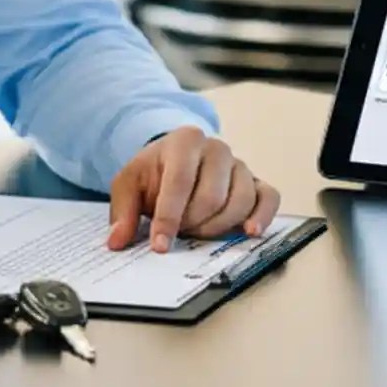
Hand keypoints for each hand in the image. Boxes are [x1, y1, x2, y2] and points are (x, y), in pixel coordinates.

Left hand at [106, 127, 280, 252]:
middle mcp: (217, 149)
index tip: (160, 245)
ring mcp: (240, 165)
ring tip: (198, 230)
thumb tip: (117, 240)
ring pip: (239, 202)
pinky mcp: (256, 182)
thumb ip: (122, 211)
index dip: (169, 217)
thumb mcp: (129, 184)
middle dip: (192, 223)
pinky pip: (269, 198)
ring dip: (216, 227)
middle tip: (179, 230)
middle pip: (211, 197)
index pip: (179, 182)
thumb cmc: (155, 172)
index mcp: (184, 141)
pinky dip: (262, 217)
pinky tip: (249, 232)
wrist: (177, 159)